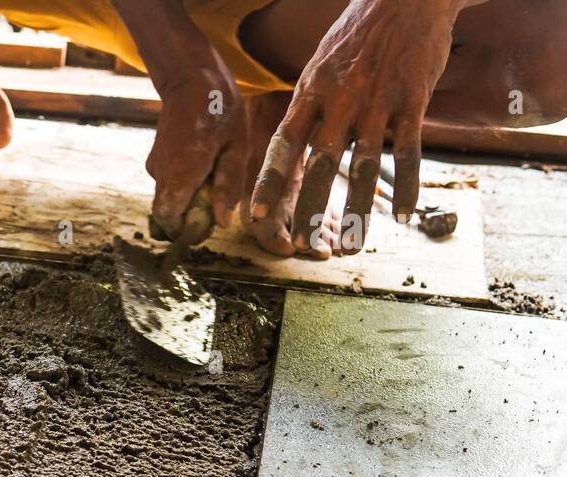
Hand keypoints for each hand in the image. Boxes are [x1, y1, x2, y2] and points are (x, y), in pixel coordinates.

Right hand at [147, 56, 248, 238]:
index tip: (205, 227)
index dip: (184, 230)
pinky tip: (202, 165)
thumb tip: (221, 222)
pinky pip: (167, 182)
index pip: (169, 219)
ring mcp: (154, 164)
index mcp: (181, 173)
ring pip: (168, 196)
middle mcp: (161, 173)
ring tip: (212, 176)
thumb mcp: (236, 148)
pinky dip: (182, 183)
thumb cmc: (219, 109)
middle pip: (167, 212)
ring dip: (187, 197)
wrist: (190, 77)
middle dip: (188, 216)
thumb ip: (227, 186)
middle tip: (214, 203)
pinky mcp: (155, 157)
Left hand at [250, 0, 461, 256]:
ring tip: (353, 246)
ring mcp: (376, 101)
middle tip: (305, 244)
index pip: (283, 145)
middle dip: (312, 208)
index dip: (270, 182)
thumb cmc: (357, 36)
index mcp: (310, 92)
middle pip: (321, 164)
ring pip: (365, 166)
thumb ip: (307, 107)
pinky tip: (404, 215)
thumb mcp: (319, 66)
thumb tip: (291, 146)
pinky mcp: (412, 100)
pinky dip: (406, 185)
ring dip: (359, 211)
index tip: (258, 215)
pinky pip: (408, 151)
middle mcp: (340, 100)